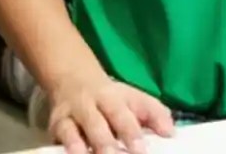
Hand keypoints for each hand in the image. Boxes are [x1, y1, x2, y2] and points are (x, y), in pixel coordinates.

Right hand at [48, 71, 175, 153]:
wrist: (73, 79)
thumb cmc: (112, 98)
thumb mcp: (135, 99)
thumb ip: (154, 114)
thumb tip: (170, 133)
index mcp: (112, 98)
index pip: (123, 116)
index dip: (132, 134)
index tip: (142, 151)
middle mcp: (88, 106)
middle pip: (97, 125)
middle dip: (106, 145)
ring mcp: (69, 117)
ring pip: (72, 134)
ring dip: (81, 149)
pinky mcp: (55, 128)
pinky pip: (58, 140)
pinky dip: (66, 149)